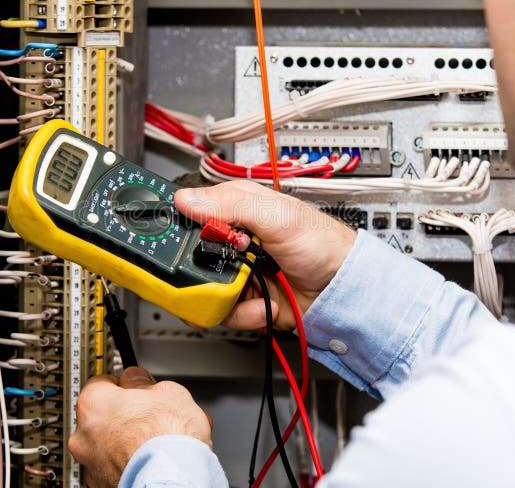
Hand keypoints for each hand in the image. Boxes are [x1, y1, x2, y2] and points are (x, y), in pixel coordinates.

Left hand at [68, 367, 212, 487]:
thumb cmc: (169, 439)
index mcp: (94, 404)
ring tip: (156, 442)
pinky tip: (151, 460)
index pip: (101, 383)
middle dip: (124, 415)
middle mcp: (84, 436)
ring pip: (106, 445)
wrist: (173, 479)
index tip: (136, 387)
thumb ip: (145, 383)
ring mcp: (91, 464)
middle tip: (150, 416)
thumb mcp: (168, 392)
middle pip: (101, 416)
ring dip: (125, 442)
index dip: (124, 385)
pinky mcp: (102, 485)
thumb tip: (139, 381)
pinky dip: (128, 463)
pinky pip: (113, 467)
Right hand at [174, 180, 355, 330]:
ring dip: (222, 298)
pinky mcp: (245, 300)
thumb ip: (232, 205)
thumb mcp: (278, 215)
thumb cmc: (323, 243)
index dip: (178, 228)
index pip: (192, 215)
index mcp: (236, 211)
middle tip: (212, 275)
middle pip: (190, 258)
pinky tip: (261, 306)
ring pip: (202, 289)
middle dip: (198, 273)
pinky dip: (240, 315)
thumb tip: (187, 199)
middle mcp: (233, 241)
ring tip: (246, 293)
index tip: (169, 241)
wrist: (345, 290)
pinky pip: (223, 313)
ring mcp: (238, 272)